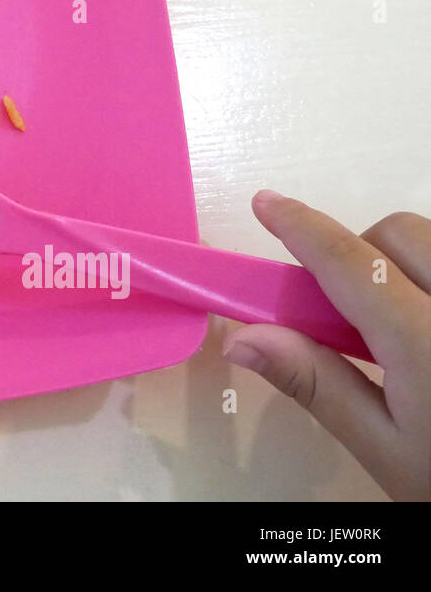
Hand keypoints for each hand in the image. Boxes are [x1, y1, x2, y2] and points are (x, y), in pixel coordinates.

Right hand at [223, 193, 430, 500]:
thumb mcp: (390, 452)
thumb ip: (319, 385)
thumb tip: (243, 337)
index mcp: (428, 342)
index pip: (350, 263)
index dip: (302, 226)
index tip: (267, 204)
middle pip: (403, 234)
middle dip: (362, 252)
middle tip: (349, 311)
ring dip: (411, 263)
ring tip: (411, 324)